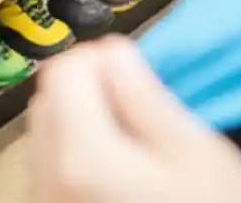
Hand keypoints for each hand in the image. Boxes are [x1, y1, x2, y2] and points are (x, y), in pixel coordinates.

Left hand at [29, 36, 240, 202]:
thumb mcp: (195, 153)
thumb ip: (143, 96)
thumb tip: (111, 53)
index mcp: (81, 159)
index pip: (65, 69)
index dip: (105, 63)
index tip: (143, 80)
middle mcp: (45, 187)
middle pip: (47, 101)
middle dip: (90, 95)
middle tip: (146, 120)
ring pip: (46, 138)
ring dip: (84, 129)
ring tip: (138, 160)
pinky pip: (51, 176)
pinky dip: (79, 164)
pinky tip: (122, 186)